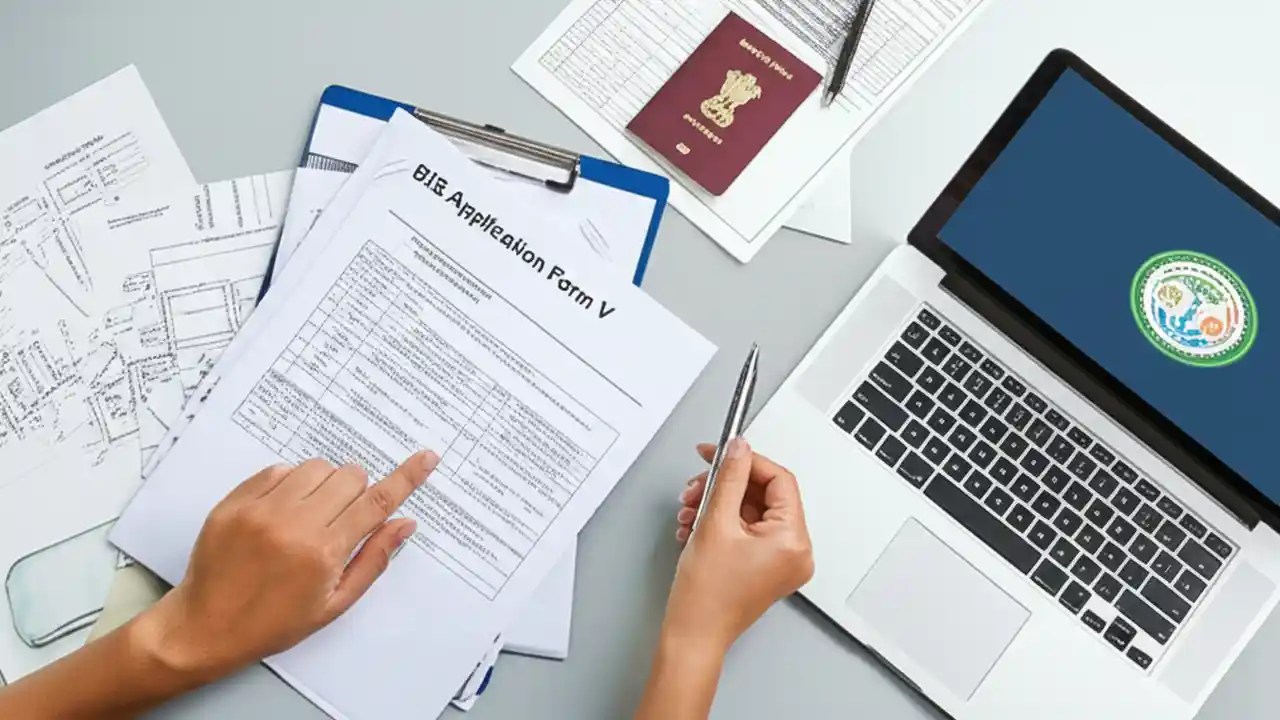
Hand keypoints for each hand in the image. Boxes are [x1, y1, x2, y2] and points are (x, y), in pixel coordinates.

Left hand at [135, 451, 437, 682]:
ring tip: (309, 514)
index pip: (377, 503)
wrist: (205, 626)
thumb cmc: (273, 622)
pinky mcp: (236, 501)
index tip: (426, 458)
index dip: (407, 478)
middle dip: (356, 491)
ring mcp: (261, 509)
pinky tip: (282, 511)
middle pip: (350, 476)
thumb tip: (404, 524)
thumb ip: (373, 560)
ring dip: (324, 484)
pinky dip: (290, 483)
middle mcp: (294, 524)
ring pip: (316, 467)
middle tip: (342, 517)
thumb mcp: (334, 603)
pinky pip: (279, 469)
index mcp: (323, 553)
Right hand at [663, 438, 813, 655]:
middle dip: (725, 486)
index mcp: (793, 540)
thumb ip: (730, 478)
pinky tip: (696, 525)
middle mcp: (796, 551)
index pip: (779, 480)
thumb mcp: (715, 522)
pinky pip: (749, 530)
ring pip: (752, 511)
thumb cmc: (706, 595)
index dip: (747, 461)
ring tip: (690, 510)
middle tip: (697, 484)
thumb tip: (739, 449)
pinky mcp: (767, 566)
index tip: (721, 452)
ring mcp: (783, 561)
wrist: (693, 635)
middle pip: (765, 495)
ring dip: (718, 503)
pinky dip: (722, 522)